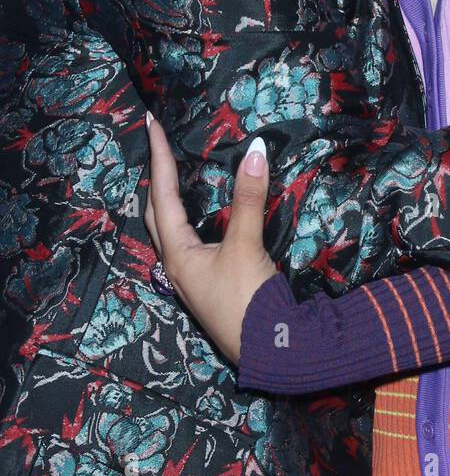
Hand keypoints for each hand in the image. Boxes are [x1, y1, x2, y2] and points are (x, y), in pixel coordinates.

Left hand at [143, 115, 275, 364]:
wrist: (270, 351)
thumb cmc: (248, 301)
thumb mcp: (248, 246)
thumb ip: (249, 199)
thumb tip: (255, 151)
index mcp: (177, 253)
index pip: (162, 194)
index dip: (158, 157)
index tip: (153, 124)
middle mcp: (176, 263)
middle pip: (155, 211)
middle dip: (154, 177)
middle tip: (158, 145)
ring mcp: (191, 276)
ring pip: (169, 228)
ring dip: (168, 198)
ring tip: (171, 173)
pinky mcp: (208, 283)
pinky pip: (188, 239)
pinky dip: (187, 217)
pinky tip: (201, 215)